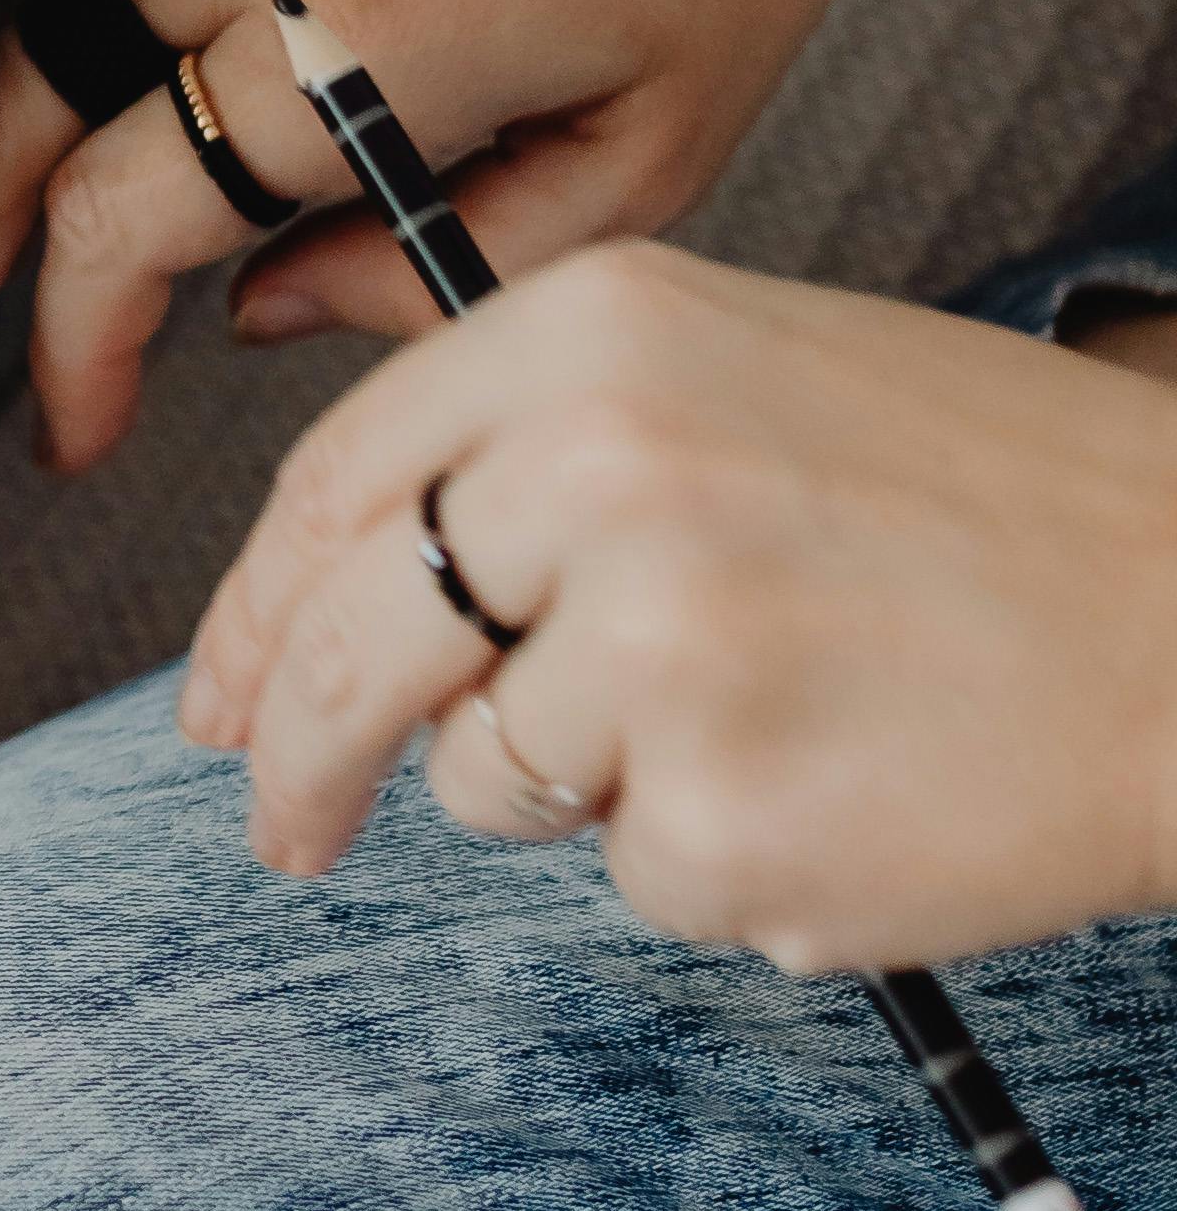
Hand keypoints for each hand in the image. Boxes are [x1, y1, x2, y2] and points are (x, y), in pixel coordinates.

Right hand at [0, 0, 1176, 468]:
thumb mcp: (659, 144)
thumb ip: (454, 261)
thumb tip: (269, 309)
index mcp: (348, 39)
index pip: (123, 224)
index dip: (70, 350)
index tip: (75, 437)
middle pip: (18, 118)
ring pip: (30, 18)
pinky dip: (53, 44)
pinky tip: (78, 113)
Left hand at [177, 244, 1176, 967]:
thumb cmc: (995, 506)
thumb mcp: (752, 376)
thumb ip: (539, 452)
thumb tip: (331, 597)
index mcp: (595, 334)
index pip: (335, 487)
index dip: (251, 613)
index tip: (215, 698)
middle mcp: (599, 469)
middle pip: (346, 647)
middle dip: (294, 758)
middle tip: (283, 827)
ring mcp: (656, 648)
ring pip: (490, 779)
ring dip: (581, 791)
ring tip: (776, 719)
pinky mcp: (719, 817)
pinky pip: (635, 876)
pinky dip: (717, 862)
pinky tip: (850, 788)